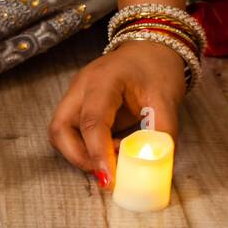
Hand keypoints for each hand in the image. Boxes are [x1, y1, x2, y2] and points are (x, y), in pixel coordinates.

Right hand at [49, 40, 186, 186]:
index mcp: (103, 80)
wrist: (150, 48)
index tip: (110, 179)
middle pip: (60, 130)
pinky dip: (85, 148)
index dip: (98, 153)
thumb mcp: (167, 99)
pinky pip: (70, 133)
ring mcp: (74, 96)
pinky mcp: (76, 105)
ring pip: (60, 134)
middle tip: (106, 174)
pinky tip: (110, 149)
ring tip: (112, 160)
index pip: (92, 122)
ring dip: (80, 155)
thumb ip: (161, 133)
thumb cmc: (157, 69)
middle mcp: (80, 88)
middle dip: (79, 158)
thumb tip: (153, 165)